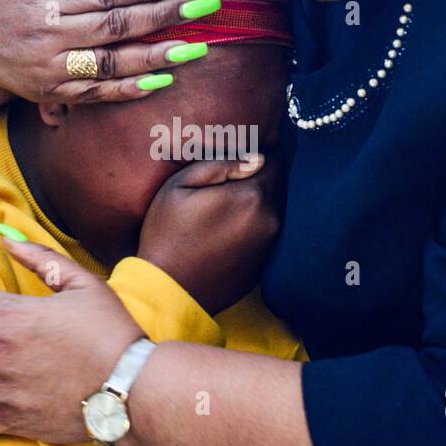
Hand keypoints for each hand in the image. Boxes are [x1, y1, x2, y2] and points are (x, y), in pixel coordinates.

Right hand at [0, 0, 214, 107]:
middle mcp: (51, 35)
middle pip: (117, 26)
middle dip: (164, 17)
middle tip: (205, 7)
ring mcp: (54, 67)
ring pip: (113, 64)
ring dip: (157, 57)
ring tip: (196, 49)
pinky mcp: (56, 92)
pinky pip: (98, 92)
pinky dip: (130, 89)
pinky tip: (162, 80)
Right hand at [137, 155, 281, 314]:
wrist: (168, 291)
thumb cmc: (166, 235)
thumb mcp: (178, 187)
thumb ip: (220, 165)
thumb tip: (258, 158)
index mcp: (251, 196)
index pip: (274, 160)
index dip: (258, 154)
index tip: (238, 155)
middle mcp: (270, 218)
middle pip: (278, 183)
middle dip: (259, 176)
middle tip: (230, 179)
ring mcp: (270, 243)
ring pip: (275, 207)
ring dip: (258, 200)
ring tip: (227, 203)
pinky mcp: (265, 262)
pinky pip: (268, 230)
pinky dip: (256, 223)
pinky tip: (229, 228)